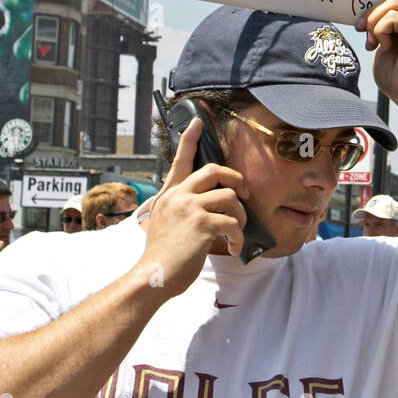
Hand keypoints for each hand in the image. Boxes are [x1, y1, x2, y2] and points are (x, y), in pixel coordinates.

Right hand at [138, 117, 249, 299]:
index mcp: (168, 195)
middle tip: (245, 194)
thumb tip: (207, 206)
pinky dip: (238, 236)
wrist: (153, 276)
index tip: (197, 121)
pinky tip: (234, 247)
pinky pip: (233, 222)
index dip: (189, 140)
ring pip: (231, 197)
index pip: (180, 161)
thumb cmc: (163, 256)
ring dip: (241, 216)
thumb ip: (180, 209)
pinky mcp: (202, 223)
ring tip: (236, 232)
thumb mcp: (164, 224)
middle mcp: (178, 196)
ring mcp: (189, 208)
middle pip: (215, 170)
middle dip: (236, 179)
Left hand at [357, 0, 397, 110]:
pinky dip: (381, 32)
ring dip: (375, 25)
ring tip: (376, 45)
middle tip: (366, 38)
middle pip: (392, 2)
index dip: (374, 13)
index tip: (361, 29)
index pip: (393, 5)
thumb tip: (368, 14)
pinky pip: (392, 19)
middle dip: (372, 16)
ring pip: (391, 7)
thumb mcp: (385, 44)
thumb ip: (382, 27)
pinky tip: (386, 48)